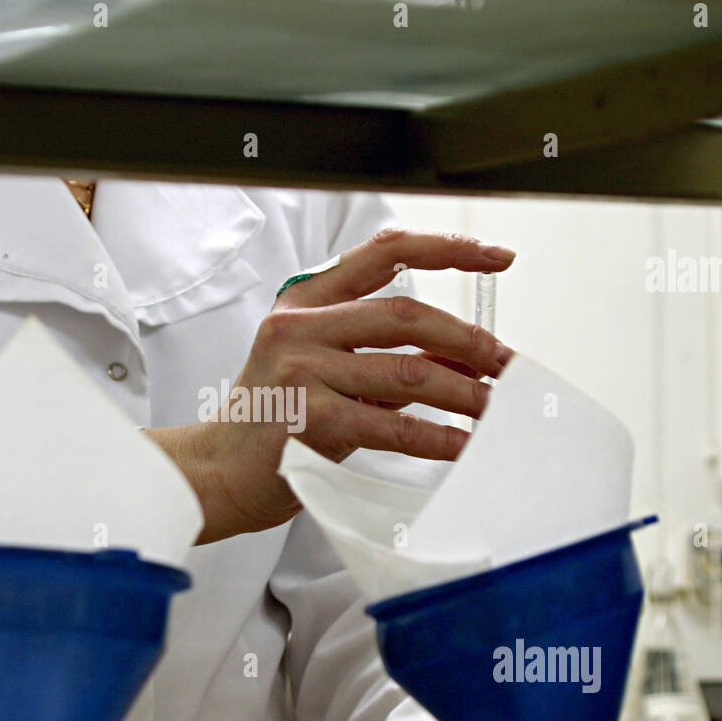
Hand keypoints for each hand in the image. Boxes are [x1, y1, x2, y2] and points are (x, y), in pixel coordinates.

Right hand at [148, 228, 515, 542]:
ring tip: (493, 407)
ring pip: (408, 371)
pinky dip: (437, 436)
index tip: (494, 255)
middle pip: (406, 314)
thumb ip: (379, 353)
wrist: (217, 471)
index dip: (446, 249)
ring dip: (464, 391)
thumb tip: (458, 353)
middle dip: (468, 338)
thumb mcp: (318, 367)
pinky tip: (461, 443)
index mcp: (303, 302)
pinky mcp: (312, 419)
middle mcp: (300, 327)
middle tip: (505, 363)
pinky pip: (394, 425)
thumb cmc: (271, 421)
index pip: (383, 253)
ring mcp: (303, 370)